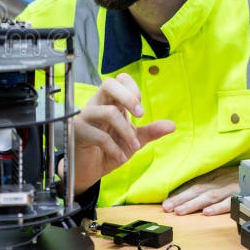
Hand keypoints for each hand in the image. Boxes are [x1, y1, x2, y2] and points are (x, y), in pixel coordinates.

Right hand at [71, 73, 175, 193]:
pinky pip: (100, 136)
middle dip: (128, 97)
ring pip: (107, 112)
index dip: (132, 89)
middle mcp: (96, 105)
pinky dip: (114, 149)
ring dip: (126, 132)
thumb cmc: (107, 150)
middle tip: (140, 115)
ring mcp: (85, 117)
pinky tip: (120, 157)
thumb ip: (150, 131)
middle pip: (109, 84)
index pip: (119, 80)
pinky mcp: (78, 132)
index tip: (141, 111)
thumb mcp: (133, 140)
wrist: (88, 170)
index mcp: (109, 102)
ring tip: (134, 146)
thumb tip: (172, 125)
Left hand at [162, 166, 239, 215]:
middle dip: (180, 199)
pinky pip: (229, 201)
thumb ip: (208, 182)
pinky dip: (218, 207)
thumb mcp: (222, 174)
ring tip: (180, 211)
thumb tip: (187, 192)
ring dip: (193, 204)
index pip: (191, 185)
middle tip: (167, 208)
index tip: (164, 203)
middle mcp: (218, 180)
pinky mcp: (242, 193)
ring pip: (208, 196)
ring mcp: (230, 187)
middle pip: (197, 190)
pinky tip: (207, 213)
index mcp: (212, 176)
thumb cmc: (241, 173)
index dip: (177, 194)